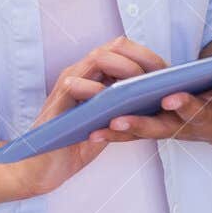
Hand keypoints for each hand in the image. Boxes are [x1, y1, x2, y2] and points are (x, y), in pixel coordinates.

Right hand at [4, 37, 167, 197]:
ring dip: (123, 68)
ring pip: (97, 58)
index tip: (167, 70)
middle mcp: (81, 71)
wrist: (44, 165)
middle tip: (158, 77)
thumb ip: (128, 101)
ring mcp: (68, 83)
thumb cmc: (80, 140)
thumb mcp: (111, 117)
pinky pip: (75, 85)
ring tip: (139, 85)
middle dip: (141, 57)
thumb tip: (161, 93)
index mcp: (96, 72)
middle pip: (114, 47)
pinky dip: (96, 90)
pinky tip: (113, 102)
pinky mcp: (57, 102)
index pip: (123, 48)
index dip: (147, 55)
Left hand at [89, 61, 211, 150]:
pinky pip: (139, 133)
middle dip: (183, 108)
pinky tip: (94, 129)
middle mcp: (206, 121)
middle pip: (193, 116)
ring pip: (159, 129)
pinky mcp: (164, 129)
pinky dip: (118, 133)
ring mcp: (182, 128)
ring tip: (114, 121)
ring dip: (138, 126)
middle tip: (171, 99)